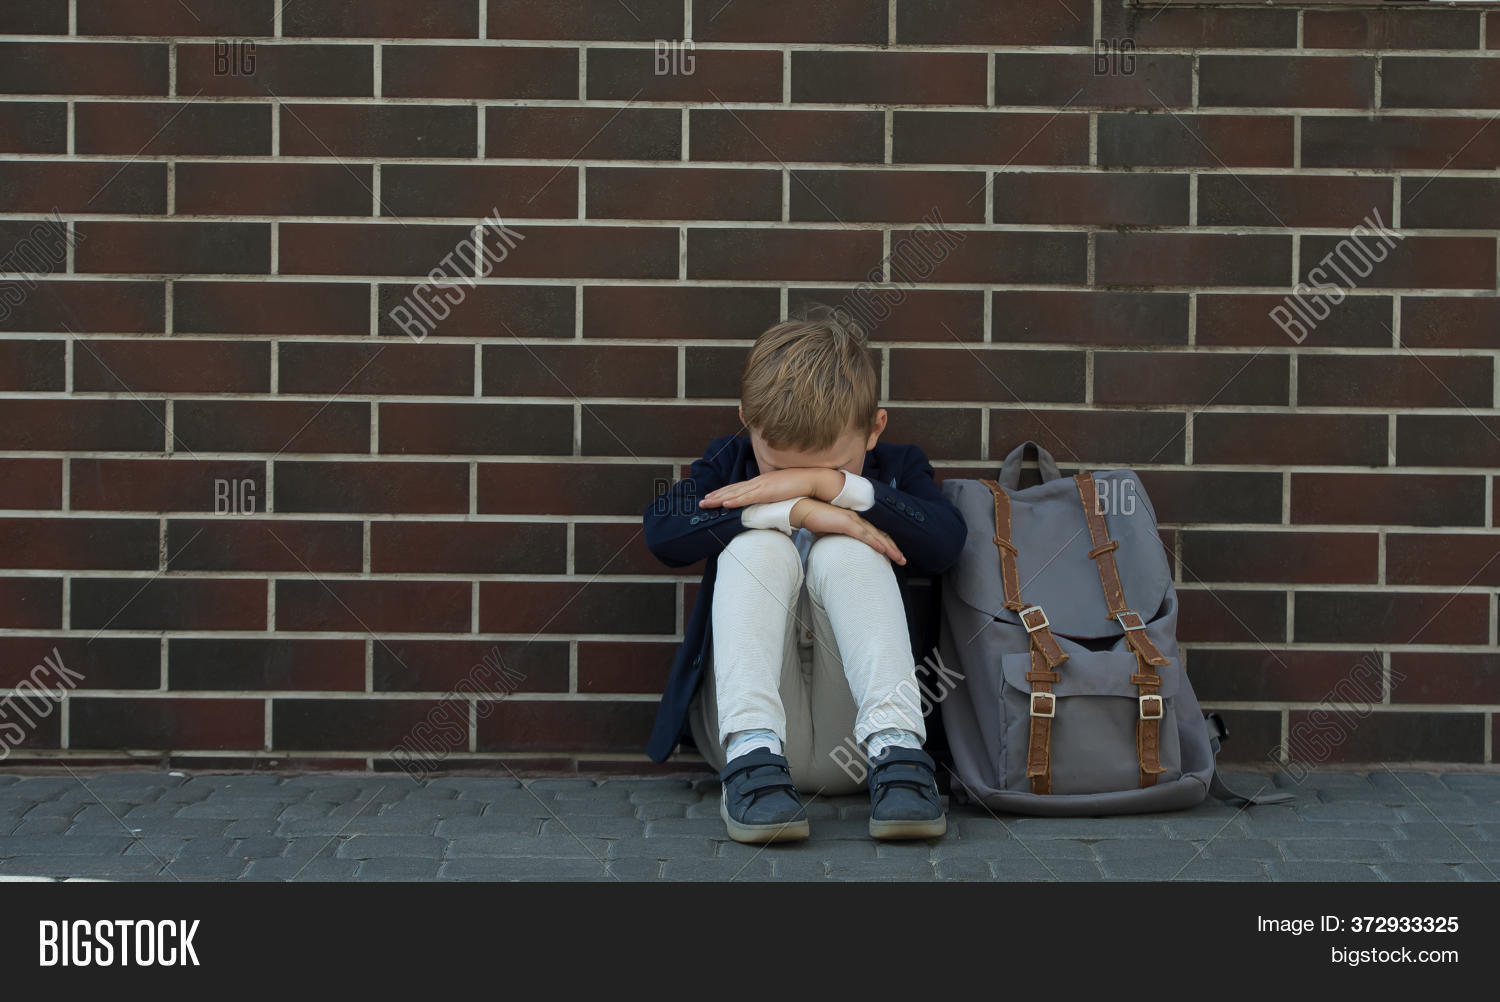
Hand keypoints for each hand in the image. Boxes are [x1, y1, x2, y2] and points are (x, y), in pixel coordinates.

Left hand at [700, 468, 843, 508]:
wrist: (810, 478)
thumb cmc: (797, 485)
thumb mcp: (779, 491)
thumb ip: (770, 495)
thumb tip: (765, 503)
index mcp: (760, 482)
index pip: (738, 488)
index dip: (724, 492)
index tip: (712, 497)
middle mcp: (757, 482)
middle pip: (732, 489)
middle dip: (716, 496)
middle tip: (701, 502)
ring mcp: (761, 486)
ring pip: (736, 493)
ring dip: (720, 498)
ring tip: (707, 503)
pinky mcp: (767, 491)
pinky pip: (748, 497)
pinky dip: (735, 499)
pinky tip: (725, 503)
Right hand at [790, 499, 905, 565]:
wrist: (804, 507)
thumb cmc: (815, 518)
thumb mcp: (830, 530)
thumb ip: (838, 537)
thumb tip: (840, 547)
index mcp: (856, 522)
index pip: (875, 534)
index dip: (886, 545)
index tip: (894, 555)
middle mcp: (858, 520)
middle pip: (881, 535)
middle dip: (894, 549)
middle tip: (903, 560)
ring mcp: (853, 521)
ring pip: (876, 536)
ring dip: (889, 548)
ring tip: (898, 557)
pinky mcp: (846, 523)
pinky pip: (864, 535)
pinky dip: (875, 542)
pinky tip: (883, 550)